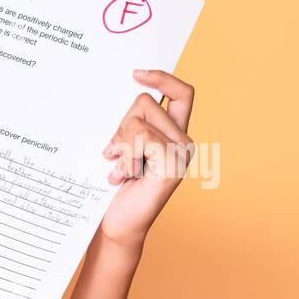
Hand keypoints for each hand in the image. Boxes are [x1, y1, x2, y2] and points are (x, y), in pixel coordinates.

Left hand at [98, 69, 195, 251]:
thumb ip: (132, 125)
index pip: (181, 93)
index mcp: (175, 134)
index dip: (161, 78)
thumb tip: (127, 92)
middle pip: (145, 102)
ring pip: (138, 120)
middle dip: (120, 124)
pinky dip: (124, 157)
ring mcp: (181, 154)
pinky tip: (121, 177)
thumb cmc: (116, 189)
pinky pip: (139, 138)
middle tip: (113, 154)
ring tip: (119, 169)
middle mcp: (184, 141)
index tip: (135, 74)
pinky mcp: (173, 165)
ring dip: (119, 145)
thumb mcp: (123, 149)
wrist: (116, 225)